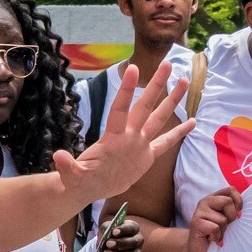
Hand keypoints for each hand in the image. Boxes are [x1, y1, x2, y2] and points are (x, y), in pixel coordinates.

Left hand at [53, 61, 191, 208]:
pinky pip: (166, 143)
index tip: (133, 69)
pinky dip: (178, 133)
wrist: (89, 188)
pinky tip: (192, 122)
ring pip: (159, 118)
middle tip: (168, 64)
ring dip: (172, 101)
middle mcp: (129, 135)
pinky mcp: (146, 157)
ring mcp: (139, 144)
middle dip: (156, 86)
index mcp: (113, 137)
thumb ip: (68, 166)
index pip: (120, 109)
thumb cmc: (79, 180)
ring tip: (183, 80)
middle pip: (145, 106)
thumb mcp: (73, 176)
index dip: (126, 90)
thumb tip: (58, 156)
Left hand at [97, 217, 143, 251]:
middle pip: (134, 242)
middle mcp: (138, 239)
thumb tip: (107, 235)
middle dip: (120, 243)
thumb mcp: (106, 228)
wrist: (108, 246)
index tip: (114, 232)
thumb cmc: (109, 234)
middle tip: (108, 244)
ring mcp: (138, 251)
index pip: (132, 228)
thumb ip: (106, 229)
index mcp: (133, 228)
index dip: (123, 230)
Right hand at [186, 188, 241, 251]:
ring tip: (215, 234)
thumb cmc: (215, 234)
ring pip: (223, 218)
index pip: (230, 190)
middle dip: (231, 216)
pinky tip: (211, 239)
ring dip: (223, 230)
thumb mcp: (226, 219)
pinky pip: (215, 228)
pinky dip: (216, 237)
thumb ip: (232, 210)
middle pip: (227, 201)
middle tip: (224, 225)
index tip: (238, 213)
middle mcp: (205, 202)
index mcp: (214, 198)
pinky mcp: (196, 223)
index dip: (238, 201)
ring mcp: (199, 212)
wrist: (199, 249)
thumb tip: (242, 210)